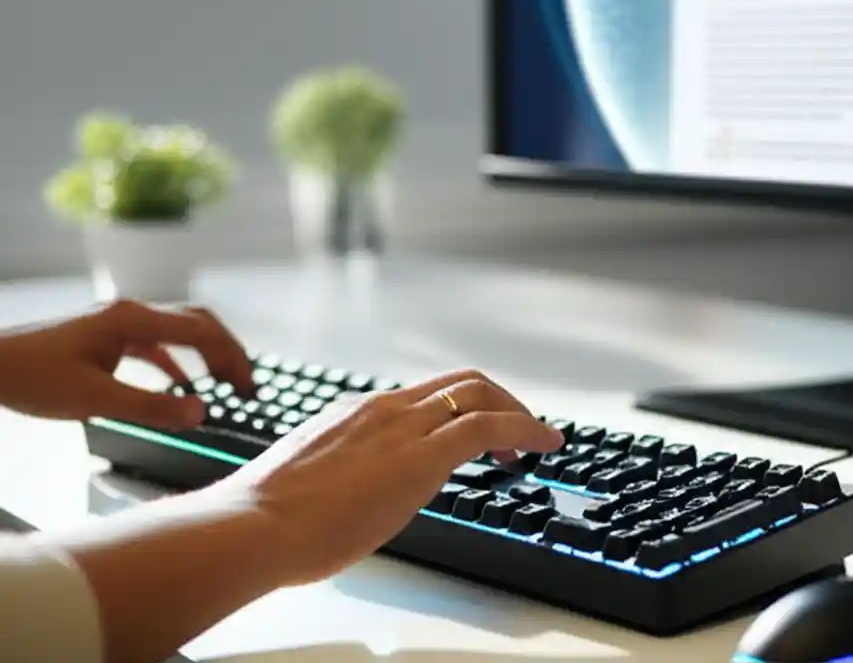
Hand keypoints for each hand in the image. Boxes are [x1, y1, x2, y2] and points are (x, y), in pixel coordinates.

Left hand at [0, 299, 253, 429]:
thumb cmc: (32, 379)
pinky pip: (155, 343)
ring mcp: (117, 323)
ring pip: (178, 332)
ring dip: (205, 356)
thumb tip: (202, 413)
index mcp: (133, 320)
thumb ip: (152, 407)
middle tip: (246, 386)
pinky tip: (182, 385)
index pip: (202, 330)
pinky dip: (177, 363)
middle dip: (227, 352)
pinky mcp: (105, 337)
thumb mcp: (96, 400)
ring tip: (224, 383)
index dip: (233, 358)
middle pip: (197, 324)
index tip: (249, 389)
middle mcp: (130, 314)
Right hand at [209, 369, 563, 584]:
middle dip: (500, 399)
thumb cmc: (268, 518)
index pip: (424, 397)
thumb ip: (342, 477)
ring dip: (517, 413)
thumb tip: (355, 497)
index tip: (480, 429)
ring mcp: (402, 427)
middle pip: (460, 382)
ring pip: (478, 394)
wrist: (254, 525)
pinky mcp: (420, 455)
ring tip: (539, 439)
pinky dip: (526, 429)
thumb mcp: (311, 482)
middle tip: (519, 430)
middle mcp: (383, 409)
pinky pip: (488, 426)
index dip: (461, 407)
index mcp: (356, 414)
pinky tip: (544, 444)